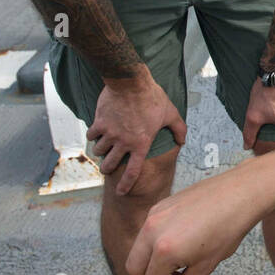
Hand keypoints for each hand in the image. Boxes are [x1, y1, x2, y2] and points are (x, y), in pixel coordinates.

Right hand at [88, 73, 185, 194]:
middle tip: (108, 168)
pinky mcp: (99, 122)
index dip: (126, 184)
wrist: (131, 82)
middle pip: (111, 165)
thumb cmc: (153, 97)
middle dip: (108, 169)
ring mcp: (110, 133)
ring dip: (101, 151)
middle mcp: (124, 142)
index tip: (120, 192)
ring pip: (99, 150)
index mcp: (141, 144)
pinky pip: (92, 135)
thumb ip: (179, 129)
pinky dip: (93, 136)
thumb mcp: (171, 113)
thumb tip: (182, 141)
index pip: (132, 172)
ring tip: (103, 147)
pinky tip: (96, 132)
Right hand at [126, 165, 272, 274]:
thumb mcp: (206, 266)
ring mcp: (153, 215)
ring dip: (150, 264)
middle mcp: (152, 231)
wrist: (239, 194)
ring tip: (176, 269)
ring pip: (138, 249)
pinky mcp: (159, 206)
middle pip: (135, 268)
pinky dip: (154, 246)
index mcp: (164, 250)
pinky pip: (147, 232)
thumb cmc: (228, 226)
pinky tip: (177, 249)